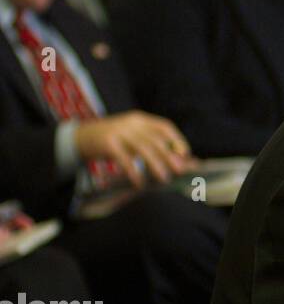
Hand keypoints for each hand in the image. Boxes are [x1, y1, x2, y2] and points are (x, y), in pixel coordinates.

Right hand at [73, 111, 195, 186]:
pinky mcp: (107, 143)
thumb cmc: (111, 142)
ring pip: (143, 149)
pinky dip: (134, 172)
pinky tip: (140, 183)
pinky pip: (125, 159)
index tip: (186, 154)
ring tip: (164, 179)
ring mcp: (119, 132)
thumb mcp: (131, 137)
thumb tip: (176, 161)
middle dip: (170, 156)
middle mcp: (131, 123)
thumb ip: (150, 145)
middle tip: (180, 171)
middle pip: (156, 139)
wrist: (78, 138)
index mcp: (140, 119)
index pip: (164, 127)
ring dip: (156, 165)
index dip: (177, 140)